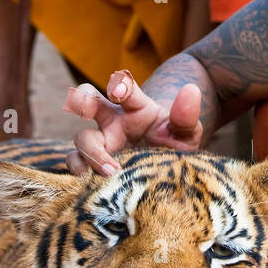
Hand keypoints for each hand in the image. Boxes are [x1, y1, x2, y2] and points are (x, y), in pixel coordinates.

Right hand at [63, 69, 203, 175]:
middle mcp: (114, 121)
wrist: (164, 167)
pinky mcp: (92, 164)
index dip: (119, 85)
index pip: (126, 89)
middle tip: (85, 108)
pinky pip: (75, 163)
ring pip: (81, 139)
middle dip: (84, 101)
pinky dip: (76, 171)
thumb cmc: (173, 143)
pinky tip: (89, 182)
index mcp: (136, 107)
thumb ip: (186, 115)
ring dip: (90, 152)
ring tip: (110, 171)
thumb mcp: (186, 132)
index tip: (117, 91)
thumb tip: (192, 90)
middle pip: (91, 102)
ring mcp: (101, 142)